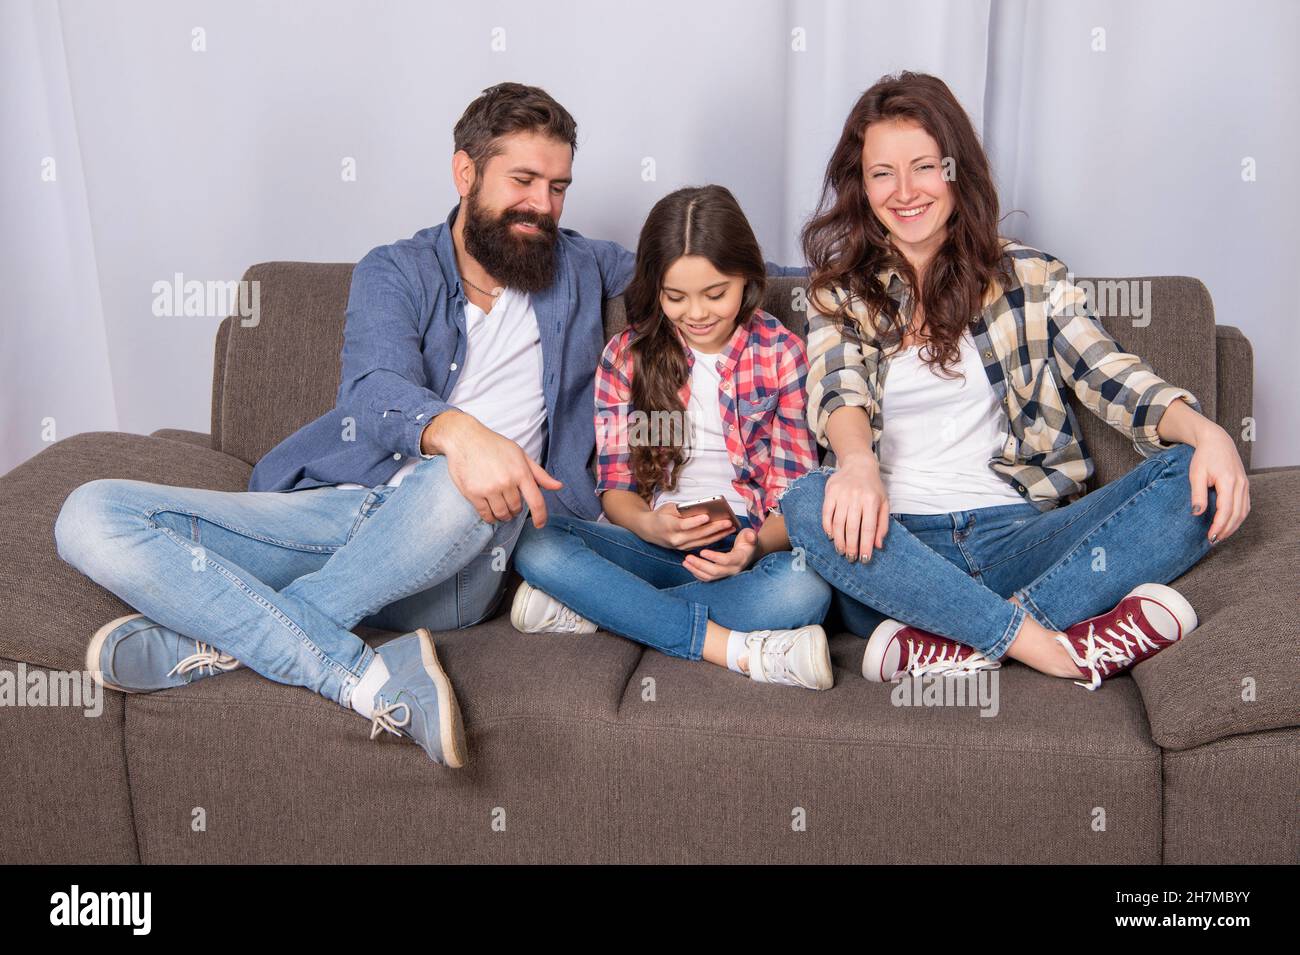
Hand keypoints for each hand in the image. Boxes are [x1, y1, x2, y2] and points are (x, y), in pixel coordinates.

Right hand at [424, 411, 561, 527]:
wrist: (465, 438)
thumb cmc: (495, 445)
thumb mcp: (520, 455)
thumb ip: (539, 474)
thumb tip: (558, 486)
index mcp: (521, 472)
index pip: (536, 501)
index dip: (541, 516)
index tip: (540, 524)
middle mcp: (506, 482)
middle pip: (516, 509)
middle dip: (516, 510)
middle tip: (511, 503)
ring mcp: (489, 488)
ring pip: (502, 514)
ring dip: (503, 515)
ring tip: (501, 509)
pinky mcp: (473, 493)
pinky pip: (485, 514)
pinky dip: (490, 517)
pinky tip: (490, 512)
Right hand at [635, 502, 736, 550]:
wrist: (649, 530)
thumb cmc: (660, 516)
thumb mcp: (667, 508)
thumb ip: (682, 509)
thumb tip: (699, 508)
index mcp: (668, 526)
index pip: (684, 525)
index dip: (696, 521)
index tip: (707, 516)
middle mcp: (675, 539)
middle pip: (697, 534)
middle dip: (714, 528)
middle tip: (728, 522)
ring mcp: (681, 546)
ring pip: (702, 541)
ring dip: (718, 535)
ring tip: (730, 528)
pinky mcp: (685, 549)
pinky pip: (701, 544)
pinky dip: (713, 539)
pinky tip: (723, 533)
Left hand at [682, 527, 759, 580]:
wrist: (749, 552)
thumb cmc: (747, 541)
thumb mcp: (750, 535)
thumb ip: (750, 535)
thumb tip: (751, 535)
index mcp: (740, 559)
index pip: (726, 560)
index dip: (714, 557)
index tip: (702, 551)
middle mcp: (733, 569)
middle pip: (715, 571)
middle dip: (700, 565)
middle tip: (688, 557)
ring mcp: (727, 574)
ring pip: (709, 577)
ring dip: (696, 570)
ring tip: (685, 562)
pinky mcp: (721, 576)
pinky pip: (708, 578)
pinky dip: (697, 573)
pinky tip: (689, 566)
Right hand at [823, 453, 889, 561]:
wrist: (858, 464)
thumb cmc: (873, 487)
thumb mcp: (884, 503)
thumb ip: (882, 524)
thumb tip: (877, 545)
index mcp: (872, 501)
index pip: (868, 528)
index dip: (866, 545)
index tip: (864, 559)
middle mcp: (856, 497)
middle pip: (852, 528)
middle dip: (851, 546)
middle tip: (850, 558)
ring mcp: (842, 494)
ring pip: (838, 523)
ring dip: (839, 540)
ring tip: (841, 551)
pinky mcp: (830, 492)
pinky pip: (826, 513)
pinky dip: (828, 527)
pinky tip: (831, 536)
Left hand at [1187, 426, 1250, 542]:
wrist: (1217, 441)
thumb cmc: (1204, 456)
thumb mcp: (1196, 474)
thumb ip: (1197, 494)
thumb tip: (1197, 513)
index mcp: (1228, 481)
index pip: (1226, 510)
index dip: (1219, 526)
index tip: (1210, 536)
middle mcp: (1240, 484)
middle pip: (1237, 514)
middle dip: (1226, 530)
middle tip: (1213, 540)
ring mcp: (1245, 485)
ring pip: (1243, 512)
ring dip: (1233, 526)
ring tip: (1220, 535)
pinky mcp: (1245, 485)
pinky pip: (1245, 506)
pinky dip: (1238, 517)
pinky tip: (1228, 524)